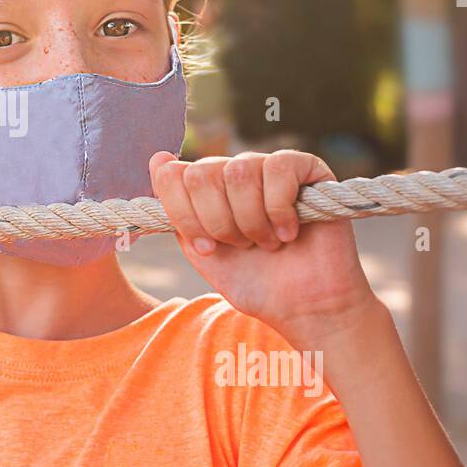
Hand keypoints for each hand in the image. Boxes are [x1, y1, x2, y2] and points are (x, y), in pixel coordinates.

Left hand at [149, 150, 377, 347]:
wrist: (305, 307)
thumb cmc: (256, 283)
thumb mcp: (203, 252)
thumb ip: (178, 213)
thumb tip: (159, 159)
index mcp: (206, 190)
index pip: (171, 174)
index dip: (183, 213)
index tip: (205, 247)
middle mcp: (234, 172)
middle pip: (201, 172)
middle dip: (217, 221)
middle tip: (241, 246)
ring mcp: (269, 167)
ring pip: (238, 172)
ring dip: (250, 220)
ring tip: (267, 243)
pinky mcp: (307, 168)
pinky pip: (278, 168)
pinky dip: (279, 209)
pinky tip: (290, 232)